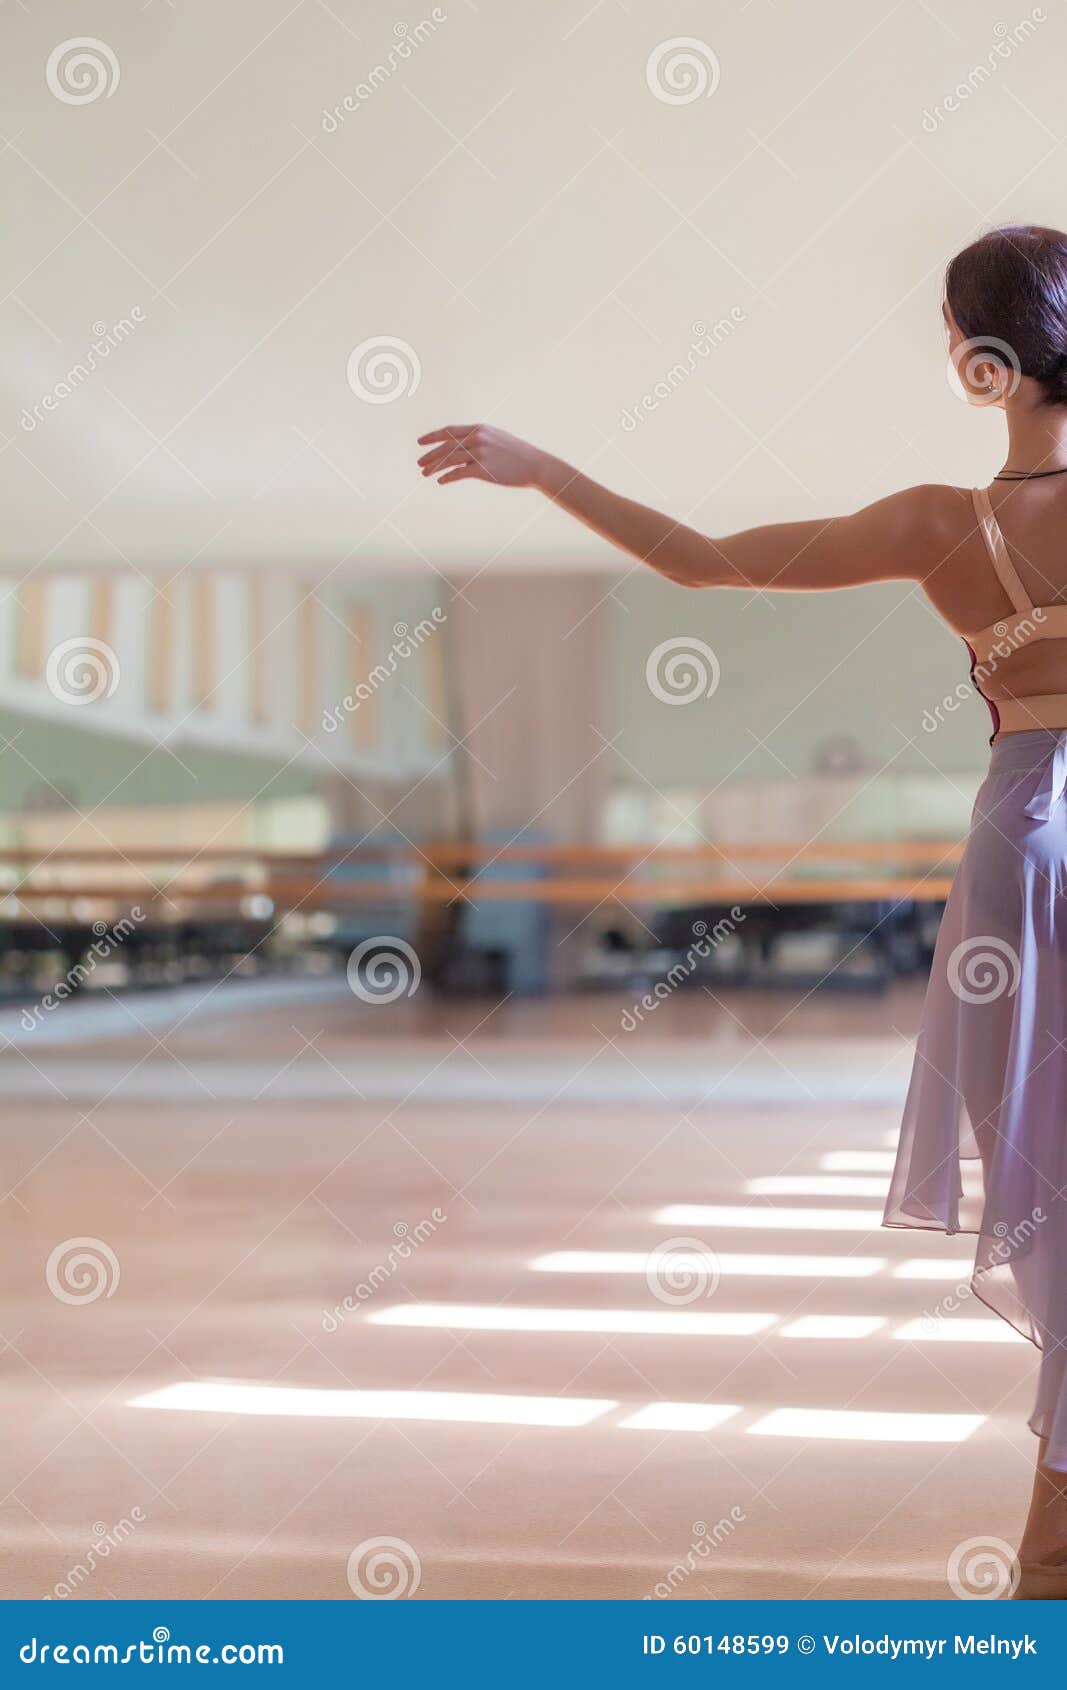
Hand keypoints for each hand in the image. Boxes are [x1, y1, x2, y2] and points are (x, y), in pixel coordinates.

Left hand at [416, 424, 556, 488]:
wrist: (535, 465)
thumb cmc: (516, 454)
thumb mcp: (496, 440)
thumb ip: (478, 441)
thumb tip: (461, 449)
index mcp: (479, 429)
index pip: (449, 431)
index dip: (432, 437)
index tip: (420, 442)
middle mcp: (477, 438)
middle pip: (445, 446)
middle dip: (430, 455)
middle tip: (419, 463)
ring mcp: (480, 453)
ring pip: (449, 460)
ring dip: (434, 467)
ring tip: (424, 474)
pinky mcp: (483, 469)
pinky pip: (459, 473)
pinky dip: (447, 477)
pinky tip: (441, 481)